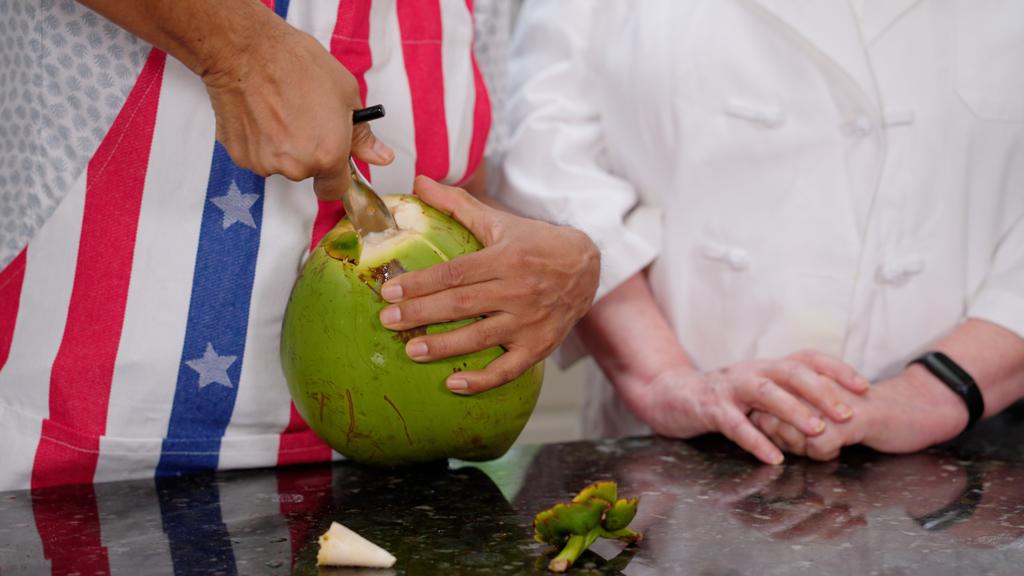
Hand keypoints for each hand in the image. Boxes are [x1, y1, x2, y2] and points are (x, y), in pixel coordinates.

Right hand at [200, 10, 393, 199]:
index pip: (335, 190)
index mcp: (328, 156)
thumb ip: (362, 136)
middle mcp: (296, 167)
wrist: (248, 51)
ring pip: (281, 164)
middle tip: (305, 118)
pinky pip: (258, 155)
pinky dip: (261, 140)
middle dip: (309, 152)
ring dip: (283, 146)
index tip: (333, 159)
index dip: (337, 175)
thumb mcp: (346, 96)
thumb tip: (382, 158)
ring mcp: (265, 163)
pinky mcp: (240, 154)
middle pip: (307, 173)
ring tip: (281, 111)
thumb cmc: (299, 66)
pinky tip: (262, 113)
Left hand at [377, 176, 600, 393]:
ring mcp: (529, 322)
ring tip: (412, 351)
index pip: (455, 273)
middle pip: (461, 305)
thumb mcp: (499, 220)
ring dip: (443, 347)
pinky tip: (453, 384)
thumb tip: (420, 181)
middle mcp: (518, 291)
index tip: (390, 290)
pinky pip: (508, 369)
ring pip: (480, 338)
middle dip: (420, 314)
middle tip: (388, 320)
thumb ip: (457, 204)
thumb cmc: (535, 243)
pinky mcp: (539, 346)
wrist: (586, 267)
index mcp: (505, 259)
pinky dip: (482, 380)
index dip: (420, 283)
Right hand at [639, 351, 868, 464]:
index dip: (837, 369)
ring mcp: (729, 388)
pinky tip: (773, 458)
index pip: (806, 359)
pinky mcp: (710, 408)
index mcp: (766, 366)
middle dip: (822, 391)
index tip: (864, 387)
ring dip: (792, 410)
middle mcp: (751, 371)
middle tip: (848, 413)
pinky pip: (735, 424)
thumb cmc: (722, 397)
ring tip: (816, 431)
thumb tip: (832, 413)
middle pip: (790, 371)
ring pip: (764, 392)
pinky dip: (755, 440)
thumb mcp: (757, 390)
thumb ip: (787, 396)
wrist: (670, 396)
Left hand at [751, 363, 968, 459]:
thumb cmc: (861, 412)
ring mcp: (833, 400)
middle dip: (780, 438)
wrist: (913, 408)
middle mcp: (814, 383)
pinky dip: (822, 453)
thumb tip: (759, 421)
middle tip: (805, 444)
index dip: (767, 425)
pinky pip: (818, 442)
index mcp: (805, 377)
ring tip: (819, 446)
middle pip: (771, 417)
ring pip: (791, 429)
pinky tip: (835, 451)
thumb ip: (790, 409)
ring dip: (800, 446)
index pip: (763, 401)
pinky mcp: (853, 418)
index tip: (787, 435)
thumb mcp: (821, 406)